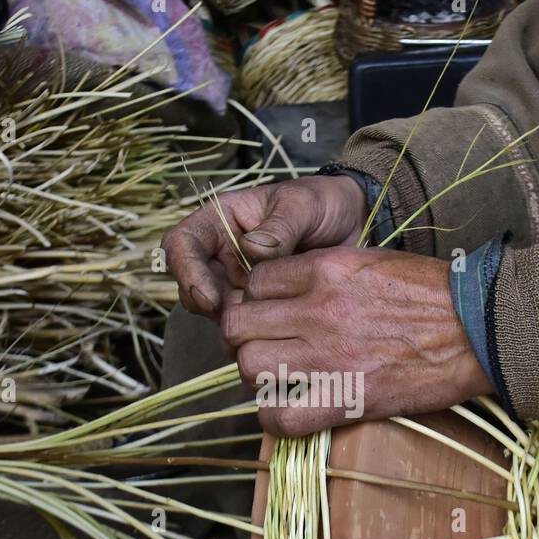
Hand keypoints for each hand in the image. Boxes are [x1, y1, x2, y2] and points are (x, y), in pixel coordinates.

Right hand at [163, 176, 366, 318]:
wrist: (357, 224)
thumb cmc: (325, 203)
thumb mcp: (303, 205)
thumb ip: (279, 226)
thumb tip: (251, 250)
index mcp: (221, 221)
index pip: (181, 244)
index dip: (186, 271)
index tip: (209, 297)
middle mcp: (221, 253)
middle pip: (191, 285)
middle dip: (207, 306)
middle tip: (236, 322)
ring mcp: (237, 281)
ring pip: (215, 310)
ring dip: (231, 322)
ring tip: (262, 326)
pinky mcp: (258, 304)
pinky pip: (244, 323)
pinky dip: (252, 332)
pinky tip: (275, 334)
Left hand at [221, 247, 492, 434]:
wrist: (480, 327)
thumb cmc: (434, 293)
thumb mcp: (373, 261)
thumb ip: (326, 272)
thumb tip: (292, 289)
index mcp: (326, 269)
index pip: (254, 282)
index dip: (255, 301)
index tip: (270, 315)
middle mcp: (317, 310)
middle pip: (237, 326)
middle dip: (245, 339)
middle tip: (267, 348)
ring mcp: (328, 356)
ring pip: (248, 368)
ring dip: (258, 376)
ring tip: (281, 378)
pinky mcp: (346, 398)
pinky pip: (280, 416)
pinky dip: (276, 417)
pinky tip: (291, 410)